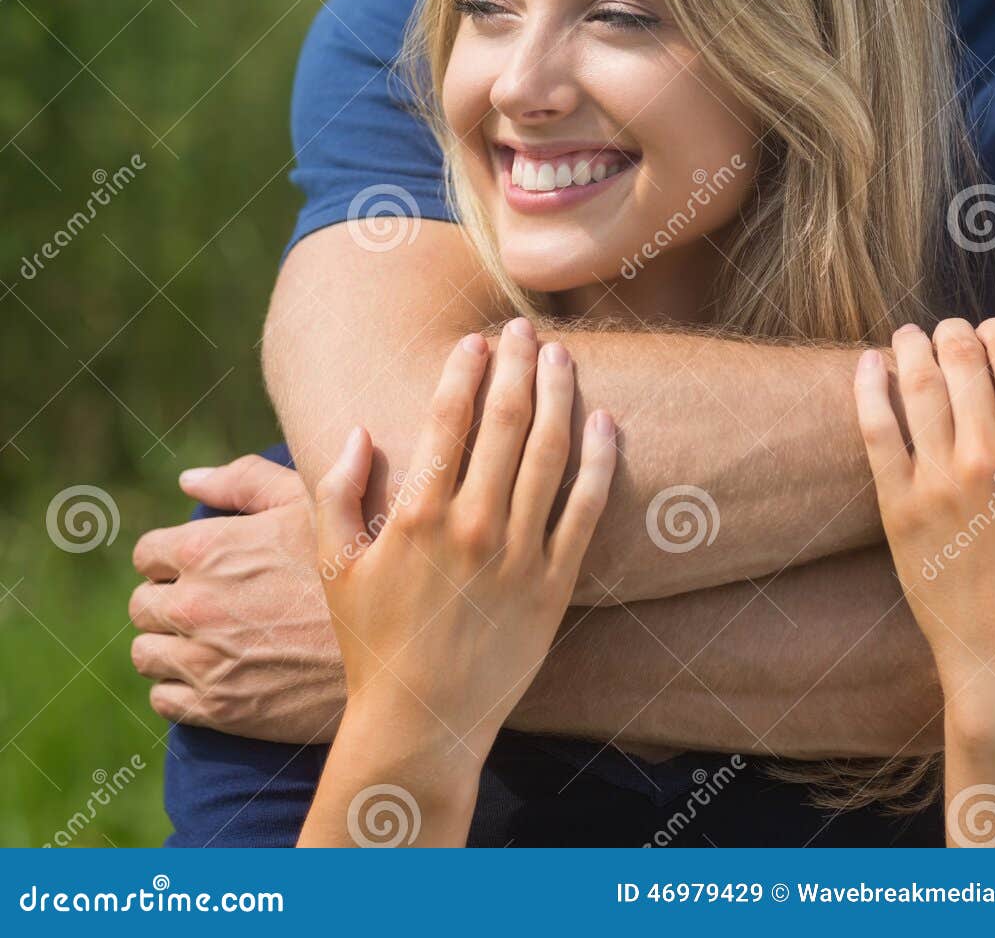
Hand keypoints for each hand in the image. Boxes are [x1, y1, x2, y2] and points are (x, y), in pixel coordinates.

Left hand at [129, 454, 344, 742]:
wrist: (389, 644)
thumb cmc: (351, 561)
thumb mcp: (305, 501)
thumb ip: (243, 482)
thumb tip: (189, 480)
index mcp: (208, 549)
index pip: (148, 553)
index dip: (170, 557)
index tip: (196, 566)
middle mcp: (194, 604)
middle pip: (143, 605)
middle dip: (167, 600)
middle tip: (205, 604)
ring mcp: (203, 659)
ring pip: (146, 654)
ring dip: (168, 645)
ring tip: (206, 640)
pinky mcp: (217, 707)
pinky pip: (164, 699)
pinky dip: (179, 688)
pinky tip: (213, 674)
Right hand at [314, 319, 615, 771]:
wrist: (421, 722)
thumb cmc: (372, 641)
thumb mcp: (334, 565)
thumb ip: (336, 491)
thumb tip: (358, 429)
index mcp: (418, 515)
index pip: (448, 418)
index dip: (465, 369)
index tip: (476, 338)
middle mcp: (473, 526)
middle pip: (506, 420)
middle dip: (517, 364)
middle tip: (525, 327)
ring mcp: (520, 555)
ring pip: (550, 452)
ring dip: (559, 393)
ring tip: (561, 355)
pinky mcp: (555, 586)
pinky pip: (587, 510)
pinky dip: (600, 460)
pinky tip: (604, 422)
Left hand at [855, 317, 994, 732]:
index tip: (991, 331)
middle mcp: (990, 458)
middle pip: (962, 361)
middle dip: (954, 334)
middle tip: (947, 329)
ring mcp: (939, 480)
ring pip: (917, 383)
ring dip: (911, 347)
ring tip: (907, 336)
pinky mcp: (897, 506)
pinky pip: (875, 427)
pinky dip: (868, 385)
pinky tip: (867, 364)